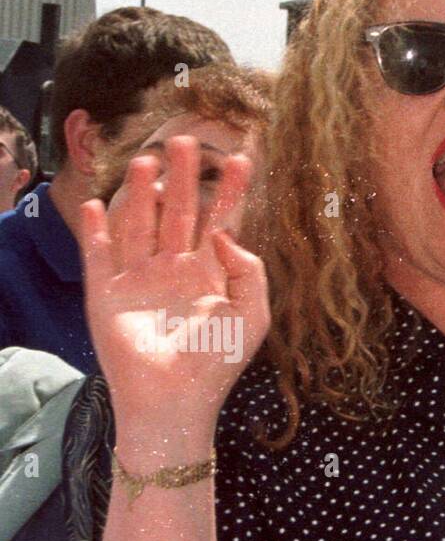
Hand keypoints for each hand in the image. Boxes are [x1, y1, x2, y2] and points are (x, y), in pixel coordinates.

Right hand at [81, 137, 269, 443]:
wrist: (174, 400)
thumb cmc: (217, 364)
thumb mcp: (251, 317)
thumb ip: (249, 272)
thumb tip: (224, 232)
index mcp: (210, 276)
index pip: (221, 223)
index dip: (230, 192)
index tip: (241, 158)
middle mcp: (174, 272)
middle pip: (179, 213)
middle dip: (184, 177)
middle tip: (186, 139)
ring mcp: (139, 281)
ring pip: (139, 224)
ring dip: (141, 193)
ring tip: (147, 160)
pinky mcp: (106, 295)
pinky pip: (99, 254)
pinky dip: (96, 229)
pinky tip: (96, 202)